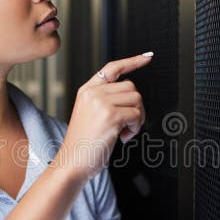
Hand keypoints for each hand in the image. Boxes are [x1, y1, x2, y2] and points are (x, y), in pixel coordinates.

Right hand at [55, 53, 152, 180]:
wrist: (72, 163)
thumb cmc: (83, 144)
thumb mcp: (90, 114)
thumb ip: (105, 100)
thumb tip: (132, 95)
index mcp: (87, 90)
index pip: (113, 68)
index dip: (132, 61)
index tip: (148, 57)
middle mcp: (93, 93)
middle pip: (131, 86)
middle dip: (136, 106)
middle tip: (128, 125)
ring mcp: (101, 103)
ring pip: (136, 99)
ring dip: (137, 118)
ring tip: (124, 131)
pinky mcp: (110, 116)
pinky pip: (136, 115)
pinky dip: (135, 128)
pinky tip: (122, 138)